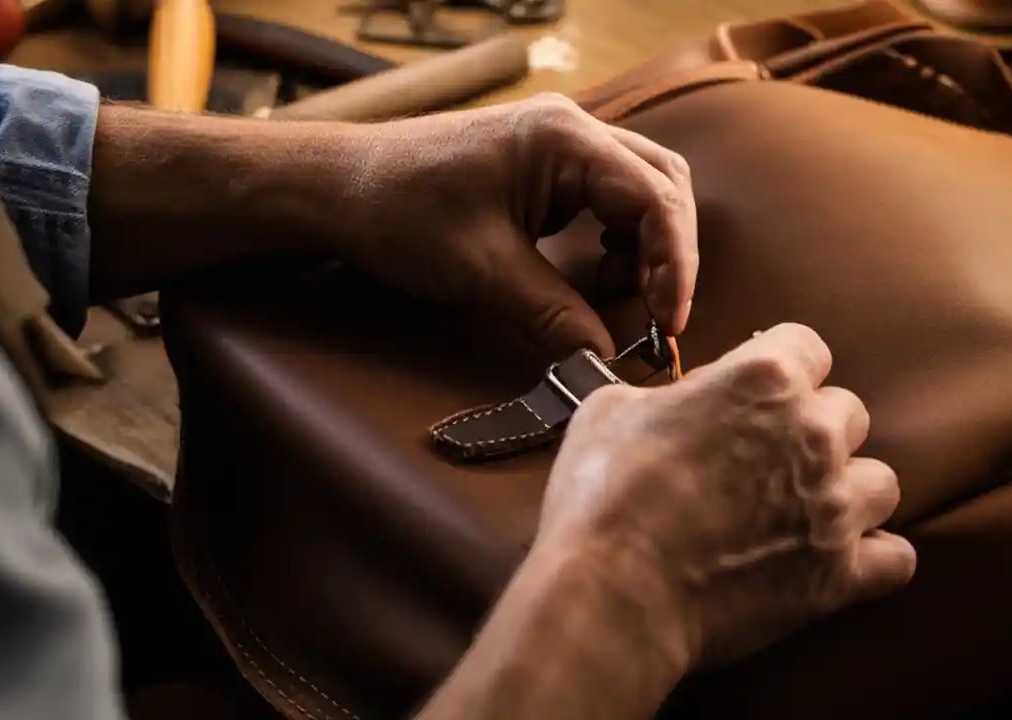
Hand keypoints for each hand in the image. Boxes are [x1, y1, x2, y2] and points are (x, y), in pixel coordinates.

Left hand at [335, 93, 697, 358]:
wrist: (338, 187)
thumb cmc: (399, 211)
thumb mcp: (481, 270)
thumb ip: (551, 315)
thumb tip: (601, 360)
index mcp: (563, 139)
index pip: (655, 198)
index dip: (673, 265)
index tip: (665, 323)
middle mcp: (572, 130)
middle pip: (662, 185)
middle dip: (668, 254)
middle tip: (656, 314)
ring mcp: (559, 145)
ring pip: (642, 191)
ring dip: (645, 247)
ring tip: (621, 295)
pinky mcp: (545, 167)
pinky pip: (609, 199)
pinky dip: (619, 241)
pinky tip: (596, 274)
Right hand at [535, 323, 916, 668]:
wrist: (614, 595)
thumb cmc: (604, 496)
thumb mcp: (610, 410)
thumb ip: (661, 393)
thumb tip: (673, 402)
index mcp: (764, 378)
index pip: (807, 346)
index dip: (781, 367)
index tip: (759, 392)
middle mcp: (814, 434)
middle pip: (848, 413)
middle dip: (813, 430)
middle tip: (768, 459)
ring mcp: (835, 507)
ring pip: (881, 483)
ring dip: (849, 491)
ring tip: (807, 510)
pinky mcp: (840, 575)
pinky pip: (897, 558)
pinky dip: (874, 559)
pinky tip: (842, 559)